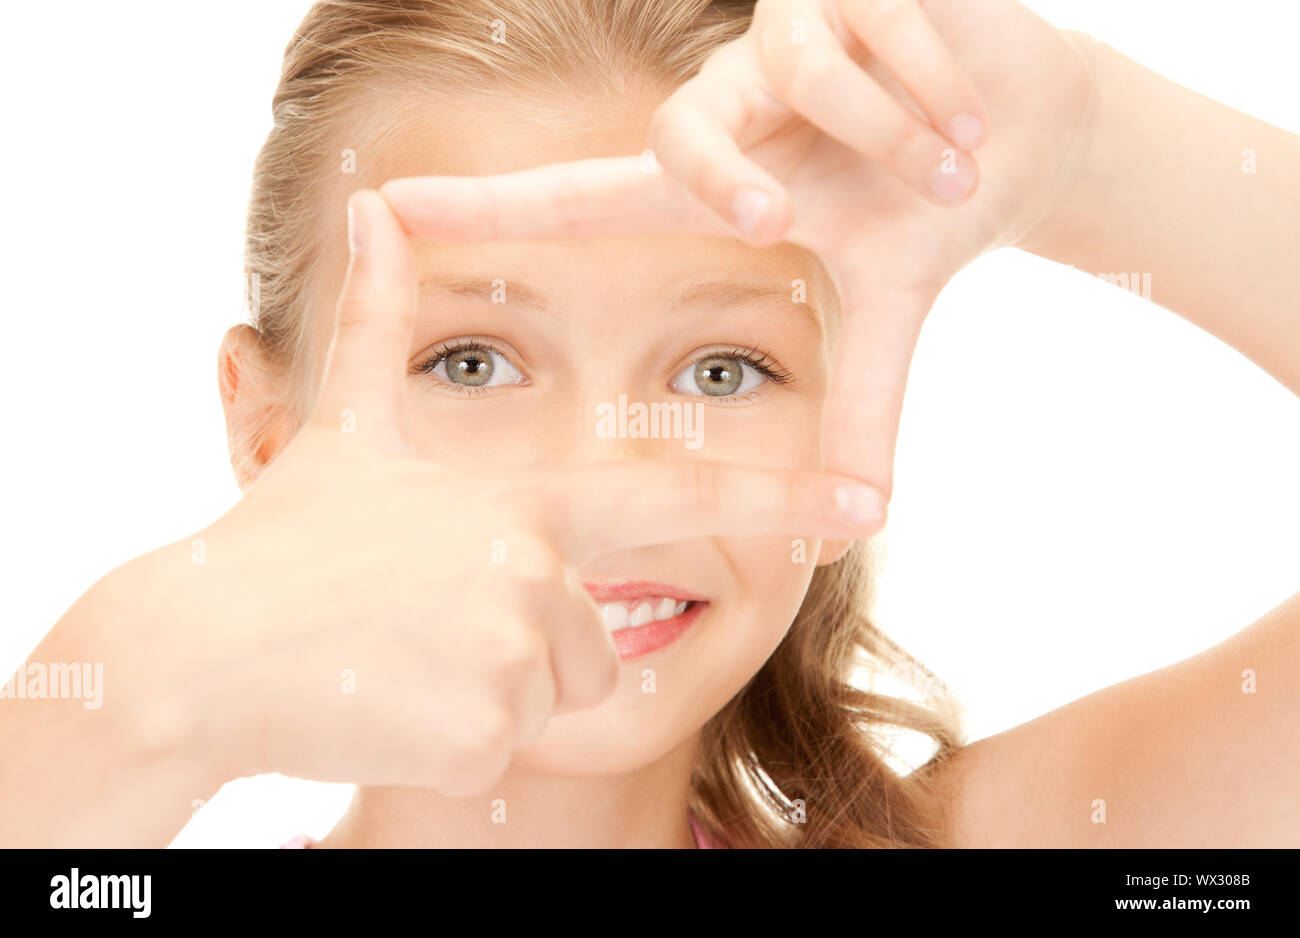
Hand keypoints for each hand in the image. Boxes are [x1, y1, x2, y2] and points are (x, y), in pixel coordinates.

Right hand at [163, 191, 879, 795]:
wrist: (194, 654)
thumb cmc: (278, 542)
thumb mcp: (340, 431)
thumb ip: (381, 326)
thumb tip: (375, 207)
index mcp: (520, 492)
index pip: (674, 495)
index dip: (779, 497)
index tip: (866, 502)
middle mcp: (534, 563)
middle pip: (596, 630)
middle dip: (531, 639)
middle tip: (426, 623)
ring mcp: (513, 648)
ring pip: (556, 691)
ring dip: (490, 687)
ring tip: (404, 658)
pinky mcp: (484, 729)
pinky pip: (506, 744)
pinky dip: (455, 736)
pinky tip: (388, 702)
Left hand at [380, 0, 1097, 507]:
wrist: (1028, 128)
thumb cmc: (930, 213)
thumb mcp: (887, 311)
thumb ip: (860, 408)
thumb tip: (860, 527)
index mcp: (717, 183)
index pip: (581, 198)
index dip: (486, 209)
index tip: (387, 209)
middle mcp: (729, 103)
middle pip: (677, 138)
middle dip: (737, 182)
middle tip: (793, 223)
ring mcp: (778, 33)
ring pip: (808, 81)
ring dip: (900, 141)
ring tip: (954, 165)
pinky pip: (879, 35)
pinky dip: (940, 90)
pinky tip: (971, 110)